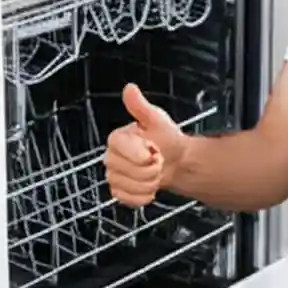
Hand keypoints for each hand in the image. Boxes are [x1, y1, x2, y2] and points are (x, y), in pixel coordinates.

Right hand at [104, 83, 189, 207]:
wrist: (176, 162)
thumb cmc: (166, 140)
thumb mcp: (156, 119)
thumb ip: (140, 106)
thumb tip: (130, 89)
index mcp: (116, 139)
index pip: (121, 149)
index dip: (141, 153)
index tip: (154, 149)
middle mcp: (110, 157)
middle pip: (127, 170)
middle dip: (149, 169)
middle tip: (157, 161)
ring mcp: (113, 175)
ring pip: (129, 185)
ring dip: (149, 183)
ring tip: (155, 173)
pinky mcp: (118, 191)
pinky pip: (127, 199)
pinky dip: (143, 196)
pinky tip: (150, 187)